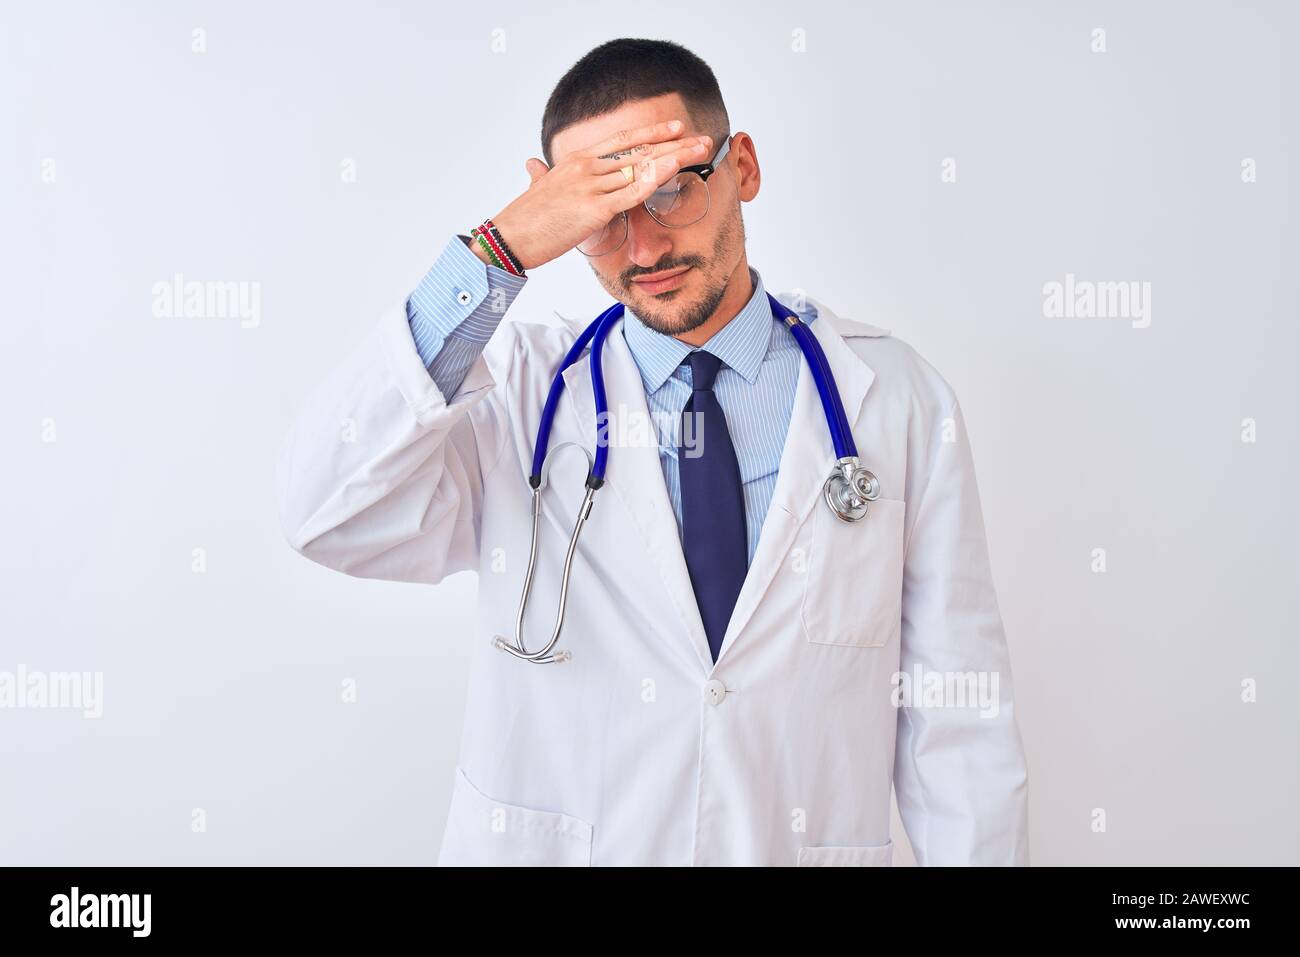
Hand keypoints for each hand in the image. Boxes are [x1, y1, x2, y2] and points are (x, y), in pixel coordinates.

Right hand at [484, 120, 712, 270]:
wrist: (508, 238)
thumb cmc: (522, 219)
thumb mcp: (535, 190)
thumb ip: (540, 176)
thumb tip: (533, 166)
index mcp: (576, 160)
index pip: (621, 139)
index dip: (651, 132)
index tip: (675, 128)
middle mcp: (586, 167)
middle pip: (639, 149)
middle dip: (674, 144)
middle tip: (702, 138)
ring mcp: (591, 185)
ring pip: (642, 166)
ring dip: (676, 157)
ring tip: (702, 151)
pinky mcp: (595, 208)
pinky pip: (633, 191)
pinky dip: (657, 178)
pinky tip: (676, 169)